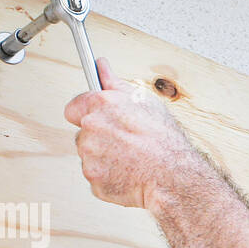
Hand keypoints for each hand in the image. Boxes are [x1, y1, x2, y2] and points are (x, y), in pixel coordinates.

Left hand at [64, 57, 202, 209]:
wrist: (175, 176)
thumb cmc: (165, 141)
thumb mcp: (144, 102)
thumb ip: (114, 83)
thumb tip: (101, 67)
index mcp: (100, 104)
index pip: (74, 108)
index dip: (86, 114)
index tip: (98, 120)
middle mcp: (91, 128)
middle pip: (83, 134)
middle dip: (100, 138)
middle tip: (125, 144)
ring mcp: (90, 156)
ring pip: (89, 157)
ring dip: (104, 159)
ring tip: (130, 160)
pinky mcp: (94, 179)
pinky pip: (96, 178)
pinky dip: (109, 179)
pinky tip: (128, 174)